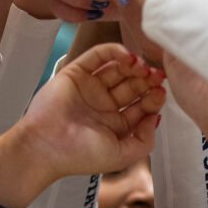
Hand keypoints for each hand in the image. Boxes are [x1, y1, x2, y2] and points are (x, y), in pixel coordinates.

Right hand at [0, 43, 164, 207]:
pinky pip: (98, 56)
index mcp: (115, 125)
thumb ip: (144, 140)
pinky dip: (115, 52)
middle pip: (132, 86)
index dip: (153, 99)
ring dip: (134, 66)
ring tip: (143, 68)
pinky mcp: (76, 73)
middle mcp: (104, 105)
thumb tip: (156, 118)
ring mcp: (90, 88)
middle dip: (146, 81)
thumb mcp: (122, 156)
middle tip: (157, 76)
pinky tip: (128, 57)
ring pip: (118, 70)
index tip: (161, 93)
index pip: (141, 106)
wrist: (46, 146)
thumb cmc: (80, 156)